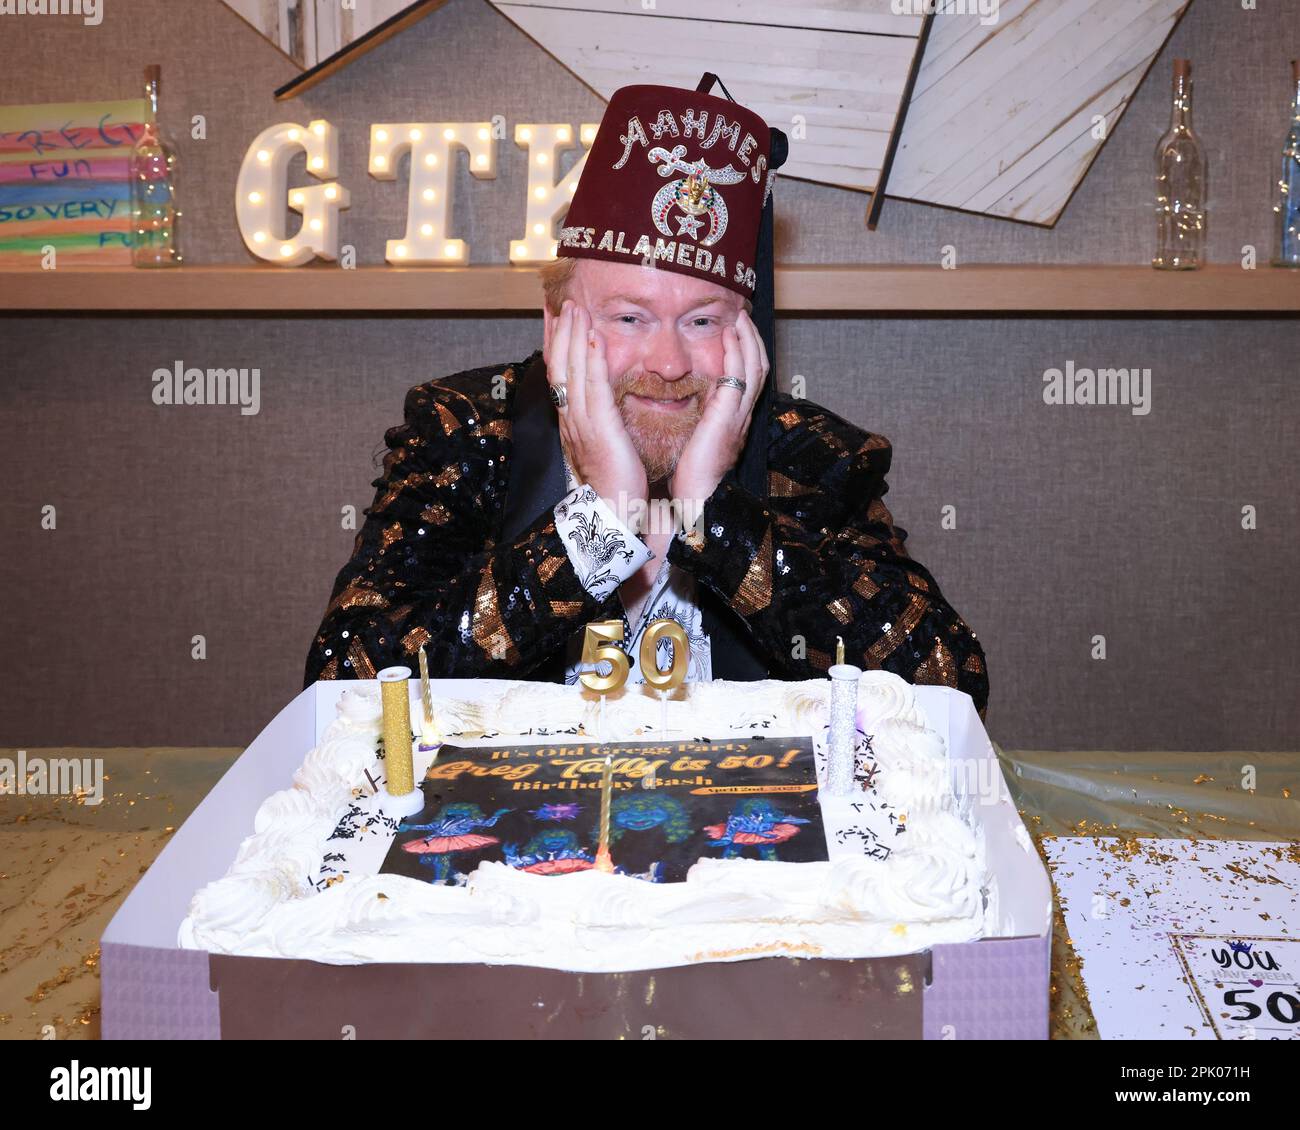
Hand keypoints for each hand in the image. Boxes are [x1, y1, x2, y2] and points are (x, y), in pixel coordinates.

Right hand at [545, 299, 646, 528]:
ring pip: (572, 370)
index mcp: (571, 423)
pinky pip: (594, 386)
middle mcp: (570, 419)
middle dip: (560, 332)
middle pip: (559, 367)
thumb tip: (600, 406)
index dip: (555, 346)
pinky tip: (595, 336)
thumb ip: (599, 423)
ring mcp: (582, 422)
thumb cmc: (614, 485)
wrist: (613, 514)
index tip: (555, 319)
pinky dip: (593, 358)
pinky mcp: (600, 428)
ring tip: (577, 308)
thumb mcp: (602, 447)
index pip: (559, 376)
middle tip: (564, 303)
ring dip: (574, 335)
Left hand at [670, 307, 768, 519]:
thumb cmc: (694, 479)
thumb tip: (699, 405)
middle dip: (753, 340)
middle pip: (759, 368)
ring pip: (754, 367)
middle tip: (743, 317)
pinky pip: (737, 376)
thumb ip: (705, 421)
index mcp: (736, 421)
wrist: (698, 500)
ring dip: (747, 339)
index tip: (737, 333)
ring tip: (739, 318)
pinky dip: (735, 352)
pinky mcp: (728, 416)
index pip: (750, 379)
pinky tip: (728, 335)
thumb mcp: (702, 442)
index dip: (747, 354)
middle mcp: (743, 415)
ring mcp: (739, 415)